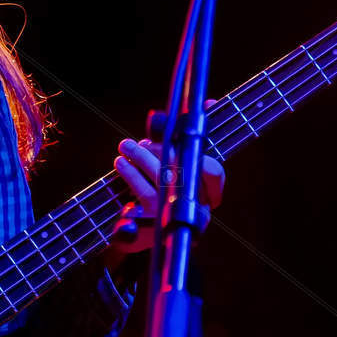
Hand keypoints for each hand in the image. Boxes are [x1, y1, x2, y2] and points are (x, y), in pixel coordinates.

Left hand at [107, 108, 225, 258]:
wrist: (142, 234)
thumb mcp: (178, 166)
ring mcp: (174, 220)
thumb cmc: (166, 190)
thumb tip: (210, 102)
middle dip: (157, 153)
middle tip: (135, 141)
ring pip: (159, 185)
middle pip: (181, 174)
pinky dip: (131, 177)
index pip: (214, 172)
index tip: (181, 139)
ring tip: (124, 147)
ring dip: (139, 161)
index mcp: (207, 195)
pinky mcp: (153, 229)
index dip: (201, 152)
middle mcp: (195, 209)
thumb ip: (191, 137)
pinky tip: (121, 165)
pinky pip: (142, 199)